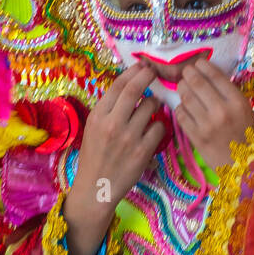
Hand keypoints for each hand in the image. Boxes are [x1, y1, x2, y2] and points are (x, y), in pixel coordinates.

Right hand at [64, 63, 164, 254]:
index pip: (118, 85)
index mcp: (98, 116)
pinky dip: (159, 125)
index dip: (133, 71)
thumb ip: (109, 108)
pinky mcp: (143, 151)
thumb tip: (130, 84)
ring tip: (152, 107)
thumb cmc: (95, 155)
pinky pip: (159, 127)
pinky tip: (153, 130)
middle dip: (148, 76)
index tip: (142, 65)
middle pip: (135, 89)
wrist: (96, 188)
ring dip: (155, 103)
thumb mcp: (94, 128)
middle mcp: (112, 124)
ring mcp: (129, 137)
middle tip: (155, 72)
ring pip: (151, 106)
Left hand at [174, 57, 253, 171]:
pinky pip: (181, 116)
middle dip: (188, 74)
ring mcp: (207, 125)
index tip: (198, 63)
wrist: (246, 165)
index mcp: (238, 102)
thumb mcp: (245, 110)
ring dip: (182, 89)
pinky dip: (180, 108)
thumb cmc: (248, 135)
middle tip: (186, 72)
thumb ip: (229, 94)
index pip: (216, 77)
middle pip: (197, 84)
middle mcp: (222, 111)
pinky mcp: (196, 138)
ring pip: (186, 98)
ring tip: (183, 87)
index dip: (204, 67)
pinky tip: (184, 107)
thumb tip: (208, 76)